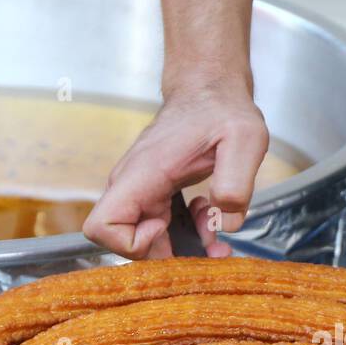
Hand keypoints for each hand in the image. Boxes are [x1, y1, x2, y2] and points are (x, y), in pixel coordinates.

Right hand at [83, 78, 269, 258]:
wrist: (211, 89)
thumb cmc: (222, 108)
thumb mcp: (244, 140)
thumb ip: (236, 182)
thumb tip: (225, 223)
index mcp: (142, 174)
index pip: (101, 227)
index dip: (133, 243)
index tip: (167, 229)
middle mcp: (132, 185)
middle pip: (123, 242)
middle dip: (167, 255)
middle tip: (207, 247)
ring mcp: (141, 190)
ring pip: (146, 239)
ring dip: (181, 245)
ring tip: (214, 230)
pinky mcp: (154, 193)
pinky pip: (159, 227)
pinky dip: (186, 231)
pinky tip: (209, 214)